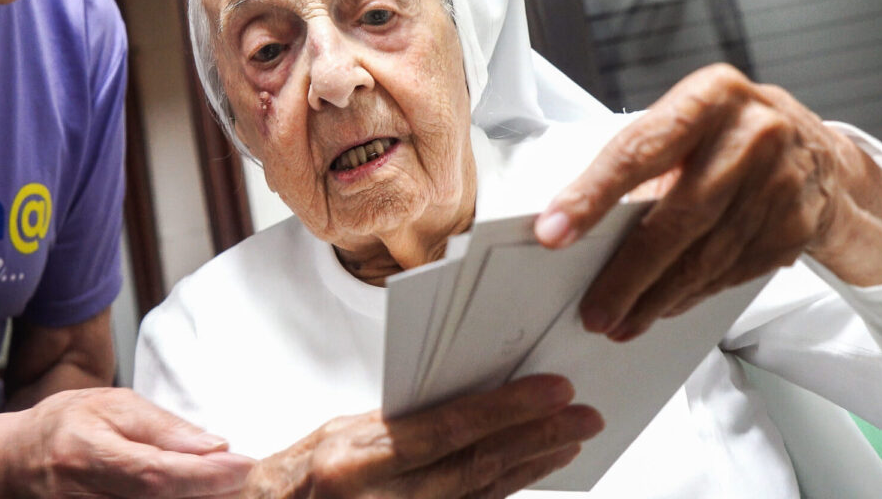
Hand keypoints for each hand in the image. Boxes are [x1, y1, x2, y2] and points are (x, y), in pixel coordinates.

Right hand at [15, 387, 253, 497]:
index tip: (244, 465)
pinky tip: (198, 496)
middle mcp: (84, 495)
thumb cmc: (67, 424)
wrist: (18, 460)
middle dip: (210, 494)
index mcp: (86, 451)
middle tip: (243, 479)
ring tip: (224, 488)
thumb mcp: (112, 405)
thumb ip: (163, 426)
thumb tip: (213, 445)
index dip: (204, 476)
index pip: (154, 473)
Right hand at [242, 374, 602, 497]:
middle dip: (536, 439)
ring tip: (570, 440)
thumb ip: (398, 420)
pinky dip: (505, 489)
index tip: (552, 392)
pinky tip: (531, 470)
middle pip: (477, 467)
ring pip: (482, 494)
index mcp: (357, 460)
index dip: (506, 411)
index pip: (447, 430)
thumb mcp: (339, 432)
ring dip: (531, 466)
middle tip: (583, 418)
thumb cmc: (298, 473)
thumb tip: (463, 398)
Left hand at [534, 64, 881, 341]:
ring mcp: (781, 185)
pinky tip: (665, 306)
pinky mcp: (794, 229)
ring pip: (706, 256)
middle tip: (593, 308)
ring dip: (657, 297)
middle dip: (628, 272)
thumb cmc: (729, 134)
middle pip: (678, 217)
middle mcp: (753, 136)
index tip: (553, 232)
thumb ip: (642, 160)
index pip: (639, 150)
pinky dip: (691, 295)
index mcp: (712, 97)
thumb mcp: (689, 123)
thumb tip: (578, 220)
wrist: (819, 155)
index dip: (592, 195)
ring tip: (621, 320)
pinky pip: (731, 274)